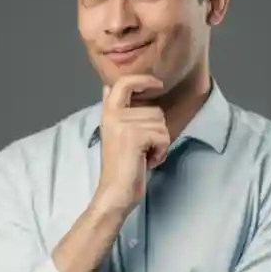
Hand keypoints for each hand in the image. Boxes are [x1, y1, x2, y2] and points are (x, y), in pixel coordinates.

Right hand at [96, 74, 169, 211]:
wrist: (115, 192)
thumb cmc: (121, 166)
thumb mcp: (115, 132)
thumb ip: (116, 110)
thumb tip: (108, 87)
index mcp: (108, 113)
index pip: (123, 83)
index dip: (142, 79)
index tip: (157, 83)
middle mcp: (113, 115)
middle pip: (155, 110)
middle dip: (156, 132)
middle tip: (141, 149)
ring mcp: (123, 124)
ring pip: (162, 124)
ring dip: (159, 143)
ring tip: (142, 155)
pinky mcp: (135, 136)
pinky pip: (163, 137)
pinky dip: (160, 152)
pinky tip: (146, 161)